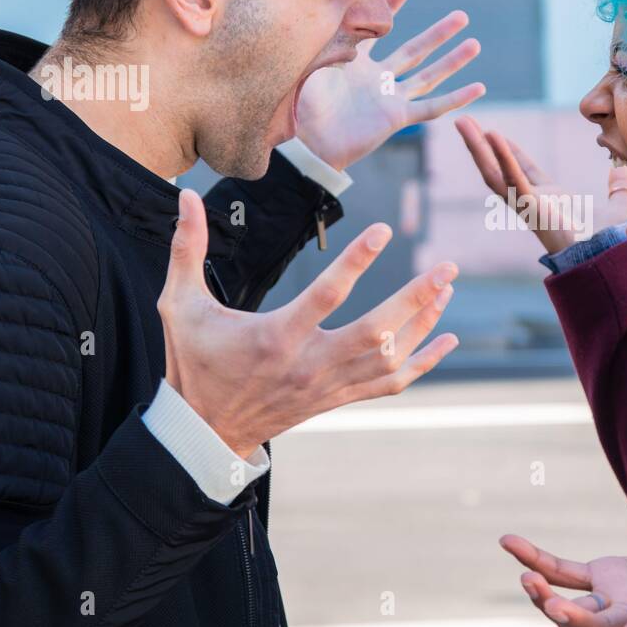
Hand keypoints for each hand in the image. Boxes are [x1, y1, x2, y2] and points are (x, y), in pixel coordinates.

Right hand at [158, 189, 459, 457]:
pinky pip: (391, 384)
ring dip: (424, 322)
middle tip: (447, 267)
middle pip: (377, 332)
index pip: (326, 295)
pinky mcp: (338, 398)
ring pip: (390, 357)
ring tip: (447, 288)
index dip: (357, 262)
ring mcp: (329, 385)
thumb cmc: (193, 362)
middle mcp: (309, 363)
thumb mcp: (179, 304)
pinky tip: (448, 340)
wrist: (205, 431)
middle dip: (416, 298)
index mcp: (275, 337)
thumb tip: (185, 196)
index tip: (384, 231)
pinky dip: (424, 363)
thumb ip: (186, 249)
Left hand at [295, 0, 485, 170]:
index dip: (393, 5)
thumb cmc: (302, 103)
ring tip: (474, 43)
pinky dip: (456, 98)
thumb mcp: (314, 60)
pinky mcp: (398, 118)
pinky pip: (432, 108)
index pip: (379, 28)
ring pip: (429, 76)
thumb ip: (330, 34)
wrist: (307, 142)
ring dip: (452, 61)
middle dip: (439, 33)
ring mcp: (390, 98)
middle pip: (416, 50)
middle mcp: (378, 78)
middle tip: (461, 16)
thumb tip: (341, 6)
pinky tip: (478, 88)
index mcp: (356, 62)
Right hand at [455, 113, 626, 255]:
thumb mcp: (617, 206)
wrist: (609, 259)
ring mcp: (527, 205)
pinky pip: (512, 178)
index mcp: (547, 202)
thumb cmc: (610, 243)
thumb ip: (619, 189)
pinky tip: (491, 135)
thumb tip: (624, 172)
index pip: (521, 171)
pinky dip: (502, 156)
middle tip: (463, 123)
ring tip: (461, 123)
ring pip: (492, 174)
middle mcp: (531, 204)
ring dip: (476, 148)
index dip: (507, 151)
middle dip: (479, 147)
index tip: (493, 133)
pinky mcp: (531, 207)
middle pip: (496, 170)